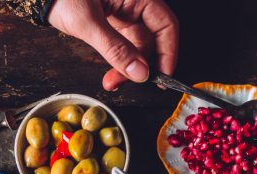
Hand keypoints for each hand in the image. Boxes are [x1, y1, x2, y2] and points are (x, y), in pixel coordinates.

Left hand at [48, 0, 178, 90]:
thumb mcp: (88, 21)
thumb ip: (115, 48)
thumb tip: (140, 73)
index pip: (166, 25)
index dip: (168, 52)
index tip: (161, 77)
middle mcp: (133, 2)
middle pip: (151, 39)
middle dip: (140, 65)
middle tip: (128, 83)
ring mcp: (121, 11)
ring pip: (135, 45)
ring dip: (127, 67)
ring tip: (112, 82)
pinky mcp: (109, 20)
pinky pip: (122, 44)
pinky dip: (117, 60)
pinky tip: (110, 74)